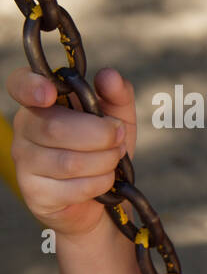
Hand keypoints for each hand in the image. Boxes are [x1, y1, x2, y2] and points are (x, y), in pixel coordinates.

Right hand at [6, 67, 137, 238]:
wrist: (101, 198)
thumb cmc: (103, 150)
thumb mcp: (118, 119)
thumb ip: (117, 95)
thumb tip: (109, 76)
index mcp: (41, 104)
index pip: (20, 86)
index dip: (31, 87)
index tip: (50, 93)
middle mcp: (24, 130)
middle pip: (56, 128)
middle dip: (100, 135)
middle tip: (118, 139)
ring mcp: (25, 163)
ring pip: (69, 162)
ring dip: (105, 161)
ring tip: (114, 160)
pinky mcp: (35, 193)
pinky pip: (74, 188)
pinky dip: (101, 184)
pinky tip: (105, 181)